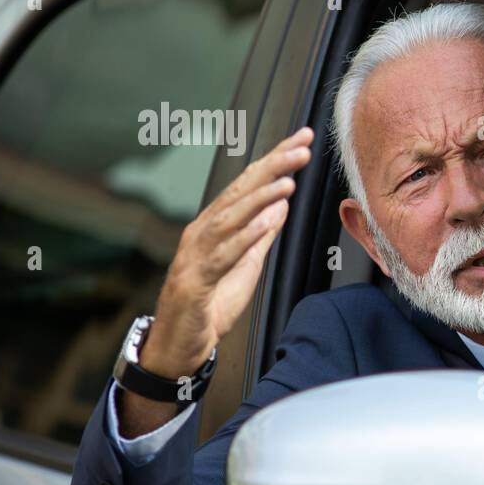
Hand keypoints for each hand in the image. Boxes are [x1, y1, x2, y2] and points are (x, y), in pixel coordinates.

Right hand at [118, 128, 312, 435]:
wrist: (181, 344)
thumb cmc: (210, 304)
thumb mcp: (246, 263)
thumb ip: (261, 235)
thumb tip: (280, 205)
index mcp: (217, 225)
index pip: (249, 185)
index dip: (276, 161)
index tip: (302, 140)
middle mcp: (204, 232)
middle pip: (240, 191)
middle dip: (272, 166)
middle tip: (300, 147)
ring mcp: (197, 254)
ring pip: (230, 218)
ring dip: (259, 197)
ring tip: (287, 181)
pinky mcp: (196, 280)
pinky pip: (223, 254)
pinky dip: (246, 236)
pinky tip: (267, 222)